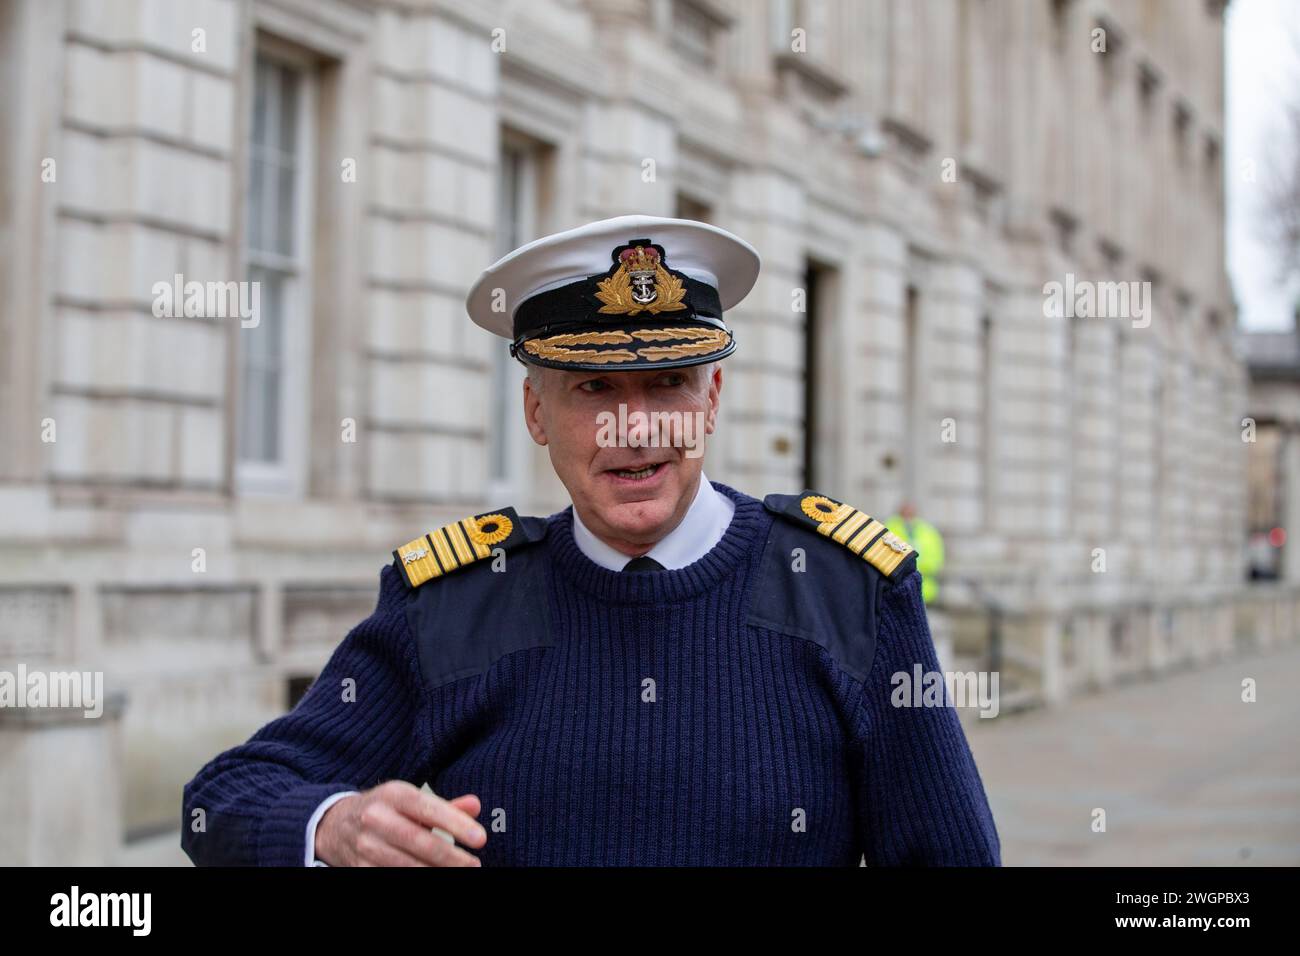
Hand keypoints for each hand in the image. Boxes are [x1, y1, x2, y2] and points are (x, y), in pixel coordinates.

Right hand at [315, 781, 485, 865]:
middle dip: (450, 856)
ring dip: (435, 872)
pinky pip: (391, 876)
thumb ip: (445, 807)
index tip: (480, 838)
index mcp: (393, 794)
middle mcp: (376, 818)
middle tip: (474, 865)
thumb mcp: (411, 800)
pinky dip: (415, 878)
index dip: (456, 824)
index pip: (428, 808)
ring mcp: (365, 845)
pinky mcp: (359, 867)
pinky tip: (433, 876)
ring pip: (405, 865)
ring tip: (459, 873)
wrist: (335, 825)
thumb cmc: (385, 810)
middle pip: (418, 840)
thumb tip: (475, 805)